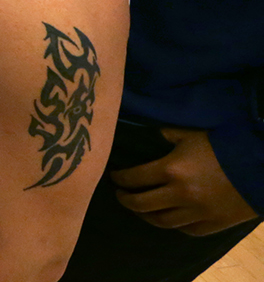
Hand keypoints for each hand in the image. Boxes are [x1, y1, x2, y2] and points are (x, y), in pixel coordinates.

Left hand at [112, 129, 260, 235]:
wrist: (260, 166)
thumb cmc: (224, 146)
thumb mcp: (191, 134)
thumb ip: (167, 134)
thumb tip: (151, 133)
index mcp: (170, 170)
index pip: (133, 178)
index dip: (120, 179)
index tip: (114, 178)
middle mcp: (179, 195)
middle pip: (141, 204)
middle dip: (126, 200)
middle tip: (120, 195)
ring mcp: (196, 212)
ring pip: (161, 221)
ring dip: (146, 216)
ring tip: (140, 209)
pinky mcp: (213, 224)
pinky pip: (186, 230)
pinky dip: (174, 225)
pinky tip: (168, 218)